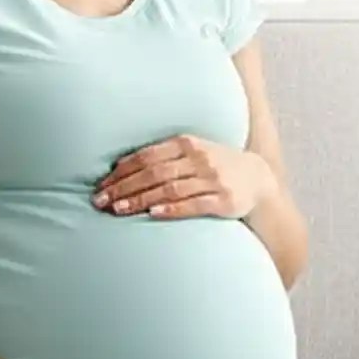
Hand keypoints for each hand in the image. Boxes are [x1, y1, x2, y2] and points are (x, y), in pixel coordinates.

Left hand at [93, 134, 271, 220]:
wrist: (257, 178)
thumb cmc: (214, 166)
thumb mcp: (192, 152)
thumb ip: (162, 157)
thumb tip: (119, 168)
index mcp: (186, 143)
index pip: (147, 156)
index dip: (122, 171)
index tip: (101, 186)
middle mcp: (198, 158)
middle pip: (154, 173)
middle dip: (124, 187)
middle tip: (101, 201)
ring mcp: (212, 179)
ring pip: (170, 189)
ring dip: (141, 200)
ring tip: (118, 210)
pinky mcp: (224, 200)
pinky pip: (194, 204)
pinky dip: (172, 209)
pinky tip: (152, 214)